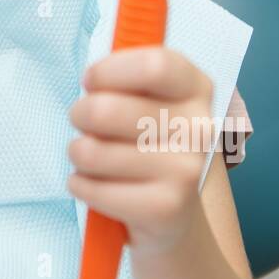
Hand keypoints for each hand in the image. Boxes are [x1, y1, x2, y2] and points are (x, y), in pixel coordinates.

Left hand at [67, 46, 214, 255]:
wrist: (174, 213)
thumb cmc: (148, 141)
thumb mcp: (149, 99)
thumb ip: (128, 76)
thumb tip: (92, 77)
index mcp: (196, 88)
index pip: (153, 65)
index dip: (109, 71)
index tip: (90, 81)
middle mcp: (200, 128)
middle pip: (107, 110)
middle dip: (79, 113)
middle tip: (81, 120)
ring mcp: (187, 170)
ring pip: (93, 152)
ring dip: (78, 153)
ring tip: (90, 157)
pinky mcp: (166, 208)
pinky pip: (93, 189)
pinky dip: (79, 185)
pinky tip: (94, 185)